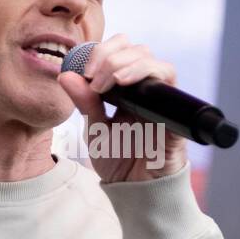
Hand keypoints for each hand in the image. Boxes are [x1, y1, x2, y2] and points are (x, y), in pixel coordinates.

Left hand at [57, 34, 187, 182]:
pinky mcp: (174, 108)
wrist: (137, 189)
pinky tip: (125, 82)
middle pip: (136, 49)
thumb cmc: (119, 162)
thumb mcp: (95, 131)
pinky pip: (168, 79)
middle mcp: (145, 89)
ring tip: (106, 82)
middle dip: (110, 56)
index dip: (101, 51)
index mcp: (126, 90)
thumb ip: (84, 103)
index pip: (119, 52)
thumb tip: (65, 75)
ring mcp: (160, 97)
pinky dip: (145, 72)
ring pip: (151, 59)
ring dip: (124, 63)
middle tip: (94, 79)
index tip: (84, 71)